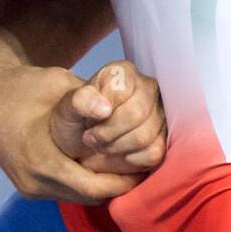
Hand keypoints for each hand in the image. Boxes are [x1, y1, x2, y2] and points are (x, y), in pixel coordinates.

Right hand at [0, 56, 165, 205]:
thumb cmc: (25, 86)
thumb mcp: (56, 84)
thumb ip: (84, 98)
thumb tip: (109, 107)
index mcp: (41, 160)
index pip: (93, 186)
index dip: (123, 180)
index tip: (143, 166)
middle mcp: (34, 182)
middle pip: (88, 196)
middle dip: (115, 184)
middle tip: (138, 167)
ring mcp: (28, 187)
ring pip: (76, 196)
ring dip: (98, 185)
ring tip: (121, 165)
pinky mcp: (26, 186)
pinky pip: (63, 191)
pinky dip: (81, 181)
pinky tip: (95, 163)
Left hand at [49, 60, 166, 175]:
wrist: (79, 142)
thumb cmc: (74, 121)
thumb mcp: (67, 108)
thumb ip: (80, 100)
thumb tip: (104, 108)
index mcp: (123, 73)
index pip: (120, 93)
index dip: (101, 115)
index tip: (88, 122)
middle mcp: (146, 87)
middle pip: (135, 115)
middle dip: (108, 134)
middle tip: (92, 137)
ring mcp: (159, 113)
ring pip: (144, 136)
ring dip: (117, 147)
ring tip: (103, 144)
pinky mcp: (163, 137)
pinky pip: (154, 153)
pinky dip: (132, 159)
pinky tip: (120, 152)